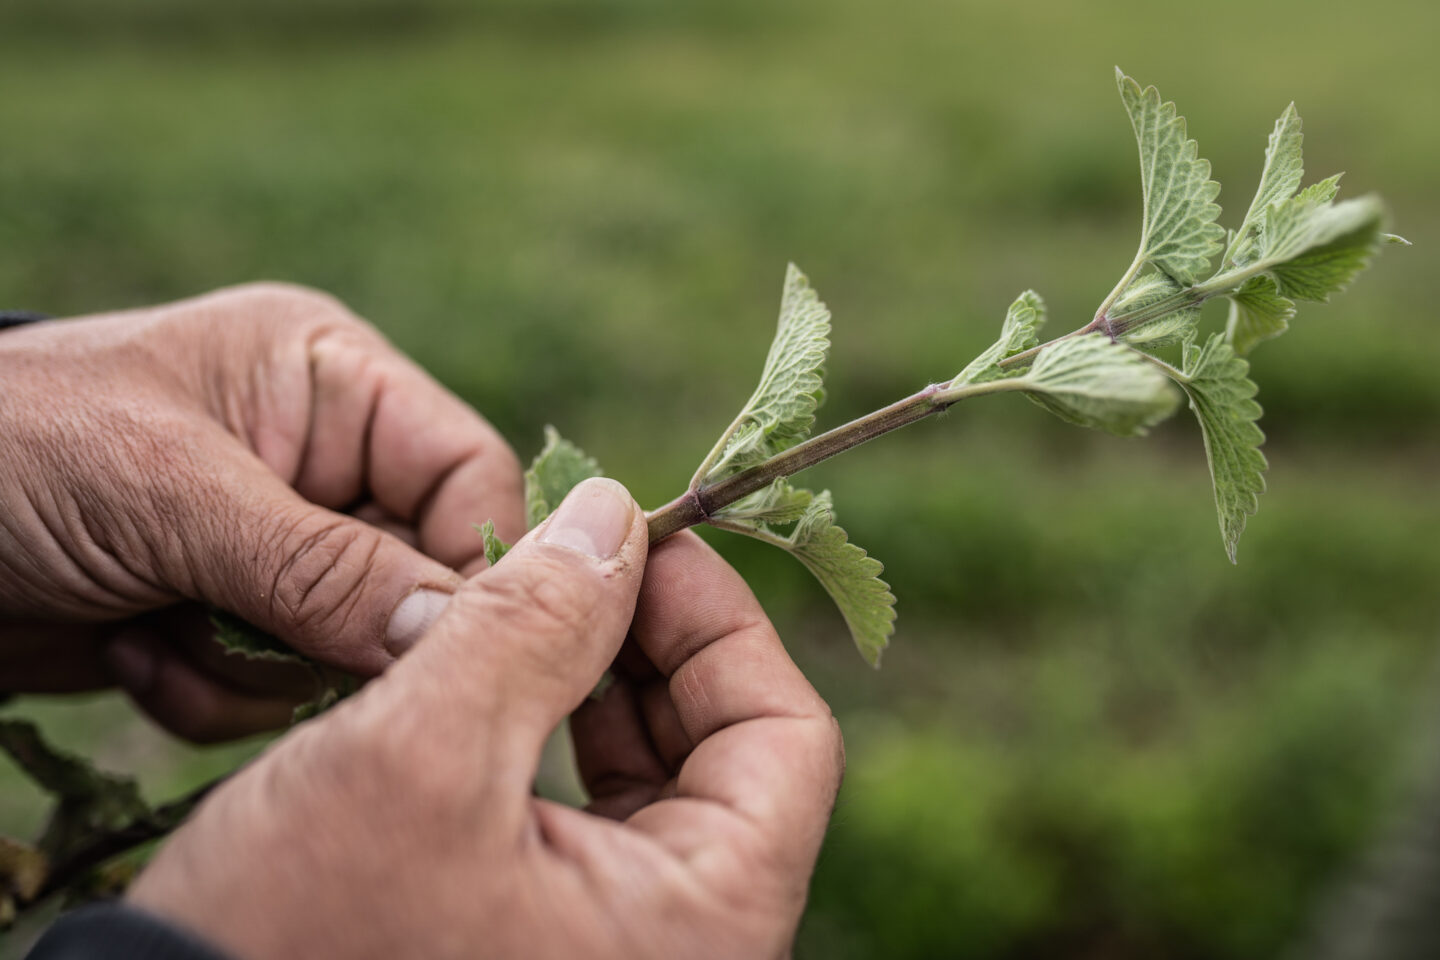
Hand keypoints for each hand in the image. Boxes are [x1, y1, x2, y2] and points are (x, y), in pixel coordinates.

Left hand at [0, 284, 524, 739]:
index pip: (465, 473)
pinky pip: (276, 684)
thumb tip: (457, 634)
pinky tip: (131, 652)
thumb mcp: (170, 492)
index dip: (467, 560)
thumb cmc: (10, 450)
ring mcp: (271, 542)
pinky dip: (210, 692)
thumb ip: (322, 565)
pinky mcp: (223, 613)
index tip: (437, 644)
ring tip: (159, 631)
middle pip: (416, 573)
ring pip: (349, 644)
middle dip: (337, 629)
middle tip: (260, 647)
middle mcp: (317, 459)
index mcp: (328, 379)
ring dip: (256, 667)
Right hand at [127, 478, 843, 958]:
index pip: (789, 737)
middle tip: (577, 551)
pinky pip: (592, 815)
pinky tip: (499, 672)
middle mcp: (682, 945)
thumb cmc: (297, 933)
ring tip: (529, 597)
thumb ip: (534, 620)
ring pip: (656, 776)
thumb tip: (615, 515)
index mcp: (703, 922)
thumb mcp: (421, 752)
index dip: (722, 619)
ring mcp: (616, 947)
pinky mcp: (546, 941)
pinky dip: (556, 730)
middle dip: (652, 637)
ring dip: (599, 673)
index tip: (642, 539)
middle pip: (727, 750)